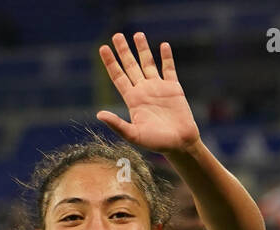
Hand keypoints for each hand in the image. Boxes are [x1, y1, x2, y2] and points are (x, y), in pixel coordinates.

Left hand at [96, 32, 199, 154]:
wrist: (180, 144)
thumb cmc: (157, 143)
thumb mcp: (134, 135)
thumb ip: (117, 125)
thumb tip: (99, 115)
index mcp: (132, 100)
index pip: (118, 76)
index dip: (110, 62)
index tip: (103, 48)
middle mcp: (143, 91)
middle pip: (131, 66)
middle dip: (123, 51)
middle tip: (116, 35)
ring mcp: (158, 88)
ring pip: (148, 63)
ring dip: (143, 49)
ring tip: (137, 34)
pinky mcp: (173, 88)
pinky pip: (169, 69)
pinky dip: (166, 57)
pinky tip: (163, 45)